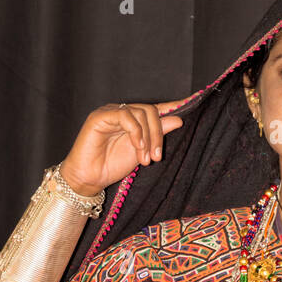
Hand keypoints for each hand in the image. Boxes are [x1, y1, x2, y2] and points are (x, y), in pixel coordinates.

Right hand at [59, 100, 184, 196]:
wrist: (90, 178)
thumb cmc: (112, 165)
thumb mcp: (143, 151)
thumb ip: (157, 135)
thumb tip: (178, 119)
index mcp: (133, 120)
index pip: (155, 109)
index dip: (172, 106)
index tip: (191, 102)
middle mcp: (122, 113)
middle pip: (150, 111)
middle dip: (158, 134)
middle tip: (157, 157)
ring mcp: (111, 113)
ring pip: (140, 112)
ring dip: (148, 138)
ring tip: (145, 159)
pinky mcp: (100, 116)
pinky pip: (124, 116)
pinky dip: (136, 131)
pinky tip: (137, 147)